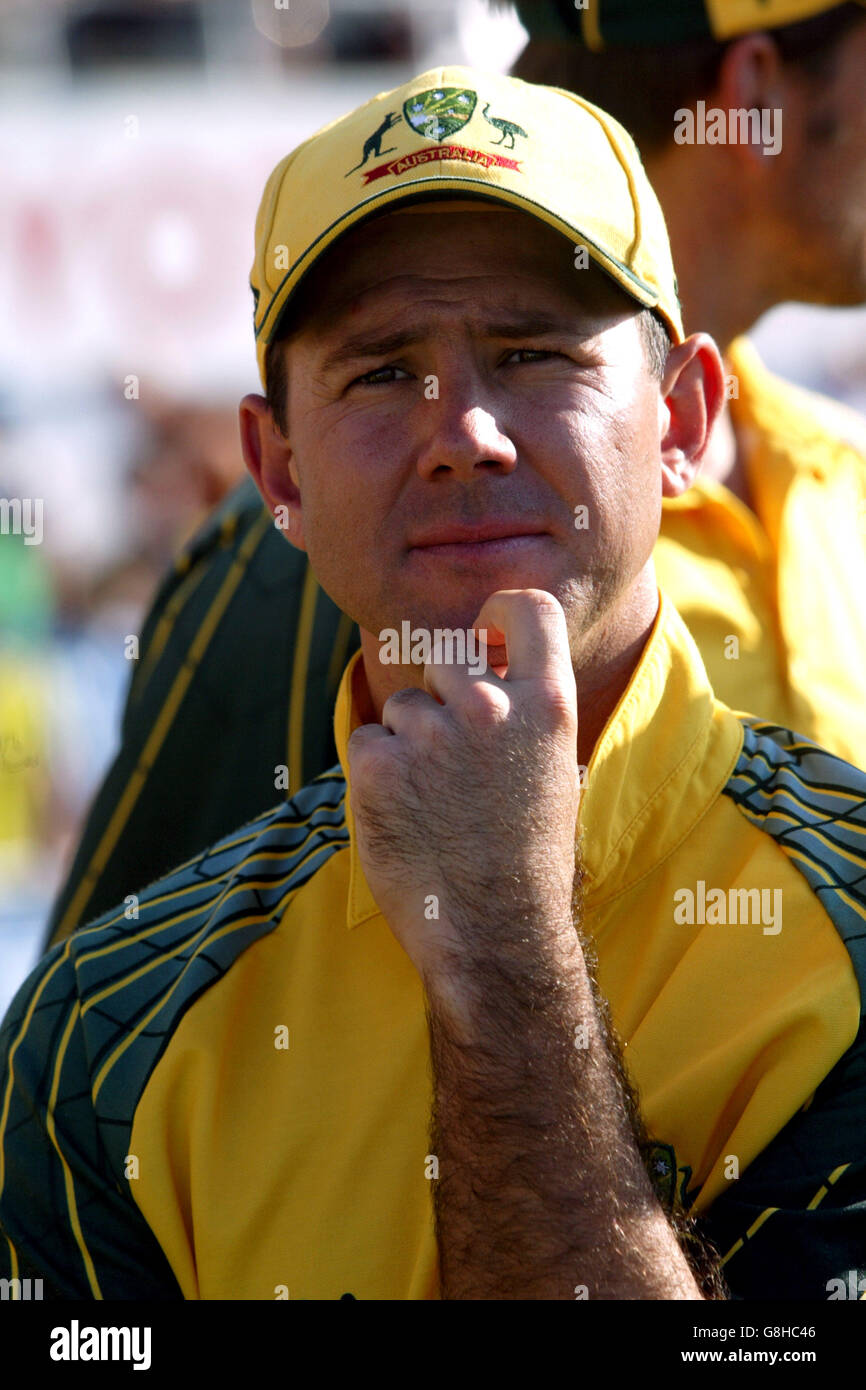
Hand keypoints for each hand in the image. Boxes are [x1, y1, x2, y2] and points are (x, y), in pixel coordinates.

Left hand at [346, 589, 580, 986]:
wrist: (495, 933)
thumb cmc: (527, 858)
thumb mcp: (555, 769)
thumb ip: (524, 710)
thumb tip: (486, 664)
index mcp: (545, 702)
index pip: (526, 607)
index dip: (498, 613)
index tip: (486, 634)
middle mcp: (488, 706)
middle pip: (445, 652)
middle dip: (439, 689)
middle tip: (453, 755)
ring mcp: (429, 733)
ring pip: (402, 706)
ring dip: (408, 743)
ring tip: (437, 804)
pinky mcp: (377, 764)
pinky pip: (368, 742)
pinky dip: (378, 775)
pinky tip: (407, 817)